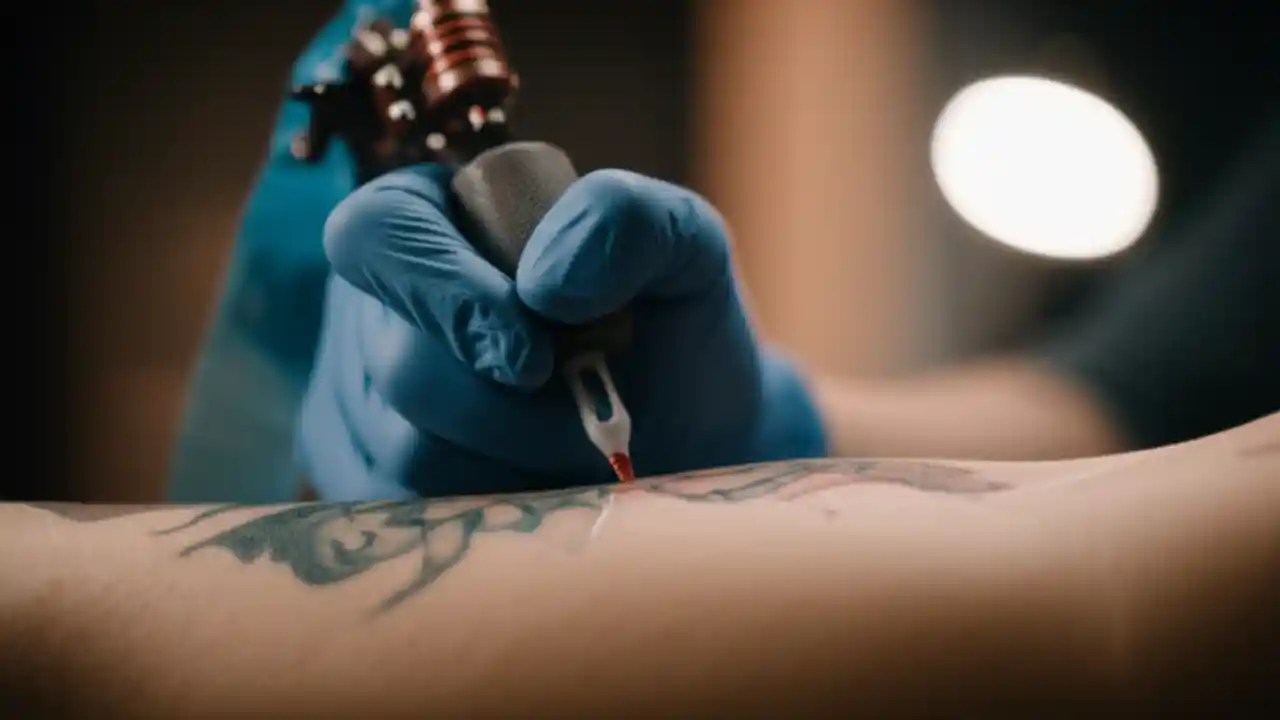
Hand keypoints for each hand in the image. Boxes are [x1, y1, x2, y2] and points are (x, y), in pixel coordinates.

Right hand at [296, 164, 827, 498]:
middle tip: (588, 421)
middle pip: (403, 364)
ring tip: (581, 448)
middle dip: (514, 408)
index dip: (443, 291)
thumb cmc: (673, 332)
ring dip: (524, 465)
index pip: (377, 232)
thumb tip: (542, 286)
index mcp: (434, 219)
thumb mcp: (682, 246)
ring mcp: (365, 408)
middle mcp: (381, 311)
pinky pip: (419, 522)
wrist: (689, 442)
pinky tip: (549, 490)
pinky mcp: (376, 492)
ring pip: (411, 453)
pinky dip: (507, 515)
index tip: (534, 355)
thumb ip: (626, 220)